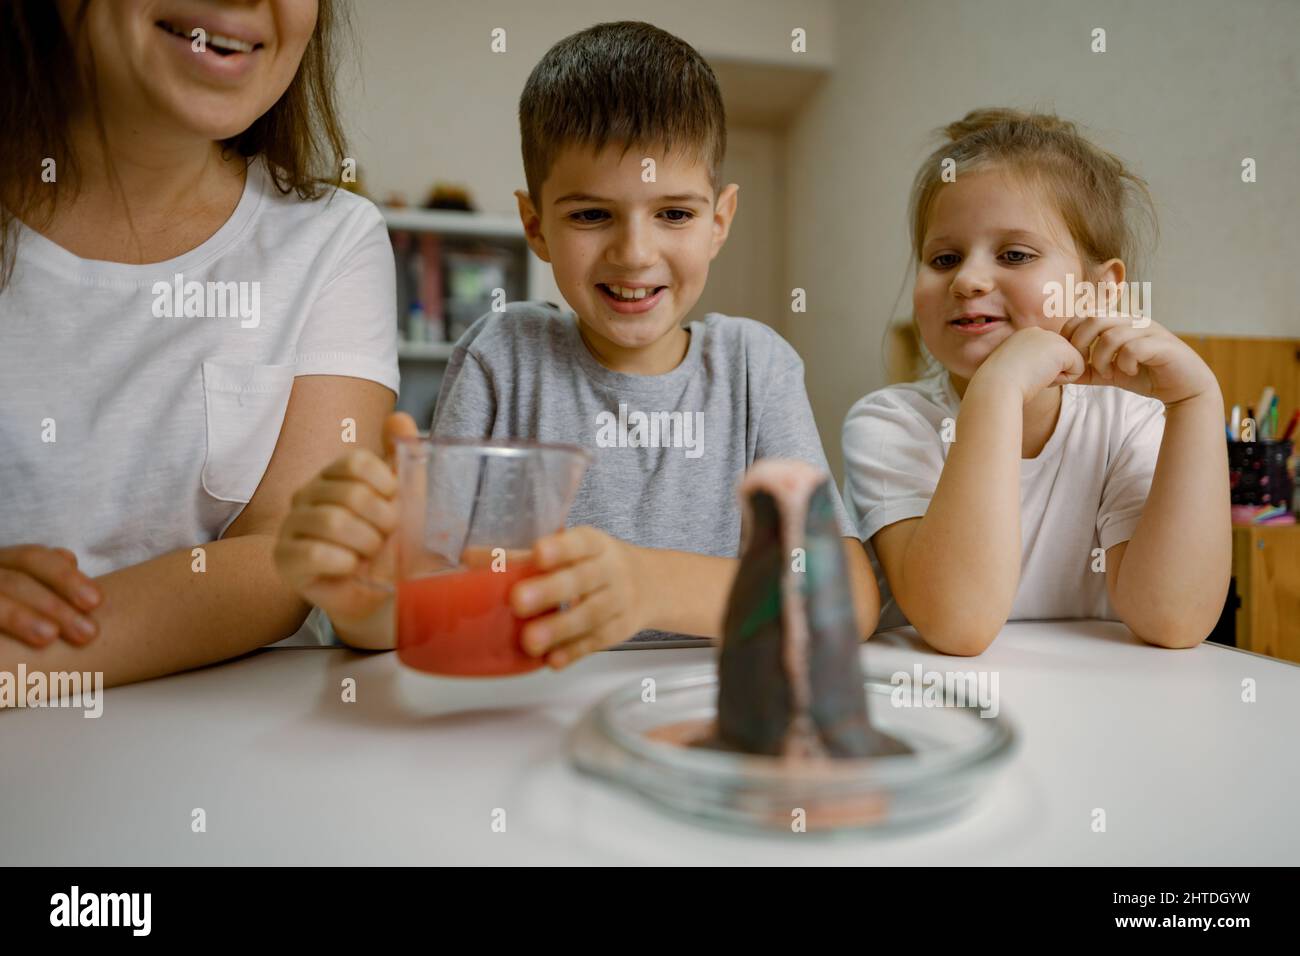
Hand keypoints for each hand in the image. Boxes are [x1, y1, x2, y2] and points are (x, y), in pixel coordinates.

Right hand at [0, 545, 101, 647]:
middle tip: (87, 633)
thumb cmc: (13, 614)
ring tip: (48, 638)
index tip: (97, 602)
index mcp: (0, 564)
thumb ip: (45, 579)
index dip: (65, 577)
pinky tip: (7, 659)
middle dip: (52, 605)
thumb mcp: (26, 594)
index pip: (32, 559)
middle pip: (12, 581)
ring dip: (19, 616)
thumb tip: (69, 557)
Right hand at [274, 412, 417, 626]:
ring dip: (366, 543)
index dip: (386, 487)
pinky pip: (315, 554)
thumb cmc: (390, 543)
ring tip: (369, 554)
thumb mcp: (407, 499)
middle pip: (350, 493)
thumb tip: (400, 418)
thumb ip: (404, 458)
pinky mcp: (285, 559)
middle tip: (384, 537)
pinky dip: (344, 563)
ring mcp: (291, 525)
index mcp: (334, 474)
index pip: (357, 462)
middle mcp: (307, 493)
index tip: (394, 505)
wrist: (380, 592)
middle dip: (382, 521)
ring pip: (333, 522)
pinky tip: (350, 568)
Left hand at [509, 527, 648, 668]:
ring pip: (591, 615)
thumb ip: (528, 557)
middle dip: (550, 591)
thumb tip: (473, 559)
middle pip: (583, 580)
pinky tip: (551, 659)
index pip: (580, 543)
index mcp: (595, 544)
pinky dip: (574, 651)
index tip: (537, 553)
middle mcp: (611, 570)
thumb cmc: (596, 564)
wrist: (651, 585)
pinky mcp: (620, 629)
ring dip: (559, 628)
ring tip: (529, 640)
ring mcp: (619, 601)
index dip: (560, 548)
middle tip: (518, 600)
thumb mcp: (573, 551)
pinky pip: (598, 641)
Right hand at [970, 326, 1086, 402]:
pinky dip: (1063, 380)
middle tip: (1025, 376)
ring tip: (1033, 376)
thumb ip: (1030, 364)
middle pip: (1059, 360)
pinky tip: (1043, 377)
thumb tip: (1044, 372)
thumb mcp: (1013, 368)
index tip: (1017, 374)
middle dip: (1048, 373)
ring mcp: (1051, 337)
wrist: (996, 385)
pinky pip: (1078, 370)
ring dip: (1055, 377)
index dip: (1037, 372)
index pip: (1046, 357)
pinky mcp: (1063, 348)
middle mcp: (1038, 331)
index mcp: (1024, 336)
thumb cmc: (999, 385)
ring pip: (1069, 364)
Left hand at [1060, 313, 1218, 405]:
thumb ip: (1087, 370)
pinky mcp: (1163, 345)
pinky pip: (1133, 348)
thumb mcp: (1109, 373)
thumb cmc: (1145, 376)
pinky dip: (1124, 363)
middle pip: (1095, 319)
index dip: (1071, 335)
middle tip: (1086, 365)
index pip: (1085, 315)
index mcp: (1119, 322)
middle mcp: (1134, 321)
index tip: (1072, 358)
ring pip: (1112, 335)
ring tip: (1108, 373)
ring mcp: (1149, 330)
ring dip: (1102, 358)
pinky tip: (1128, 372)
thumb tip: (1058, 375)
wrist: (1183, 388)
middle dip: (1081, 344)